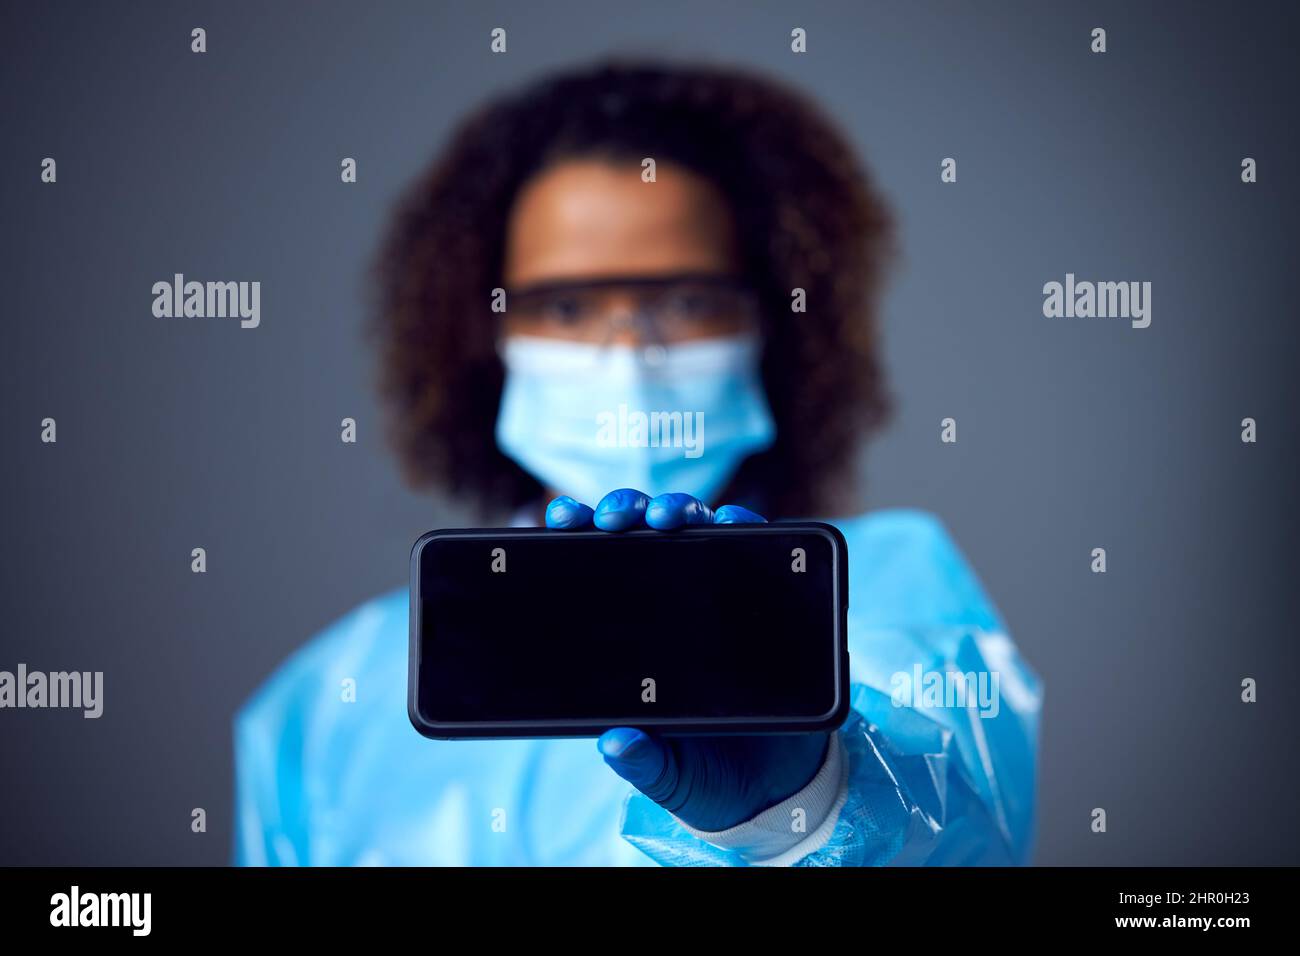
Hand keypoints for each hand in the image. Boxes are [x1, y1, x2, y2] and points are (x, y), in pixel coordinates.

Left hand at [546, 488, 830, 831]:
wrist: (779, 790)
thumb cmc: (707, 774)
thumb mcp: (668, 774)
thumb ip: (642, 762)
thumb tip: (614, 743)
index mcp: (632, 638)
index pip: (596, 571)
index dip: (576, 536)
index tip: (559, 518)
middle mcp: (671, 606)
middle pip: (642, 535)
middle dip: (623, 510)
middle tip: (612, 519)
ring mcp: (718, 597)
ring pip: (696, 530)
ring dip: (680, 509)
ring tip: (666, 517)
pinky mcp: (766, 599)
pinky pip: (759, 549)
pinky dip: (746, 527)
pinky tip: (733, 523)